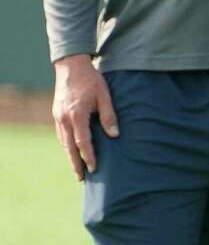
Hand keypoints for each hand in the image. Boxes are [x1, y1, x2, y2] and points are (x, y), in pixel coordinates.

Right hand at [51, 54, 118, 180]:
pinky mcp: (57, 114)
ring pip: (63, 141)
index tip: (94, 168)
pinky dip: (67, 145)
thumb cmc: (91, 80)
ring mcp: (58, 116)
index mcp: (77, 114)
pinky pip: (61, 134)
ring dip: (70, 156)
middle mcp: (64, 118)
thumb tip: (115, 135)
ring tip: (77, 169)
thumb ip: (109, 116)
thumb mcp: (104, 96)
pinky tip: (72, 151)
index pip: (83, 141)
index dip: (89, 156)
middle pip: (69, 146)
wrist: (70, 65)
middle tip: (81, 178)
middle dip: (75, 163)